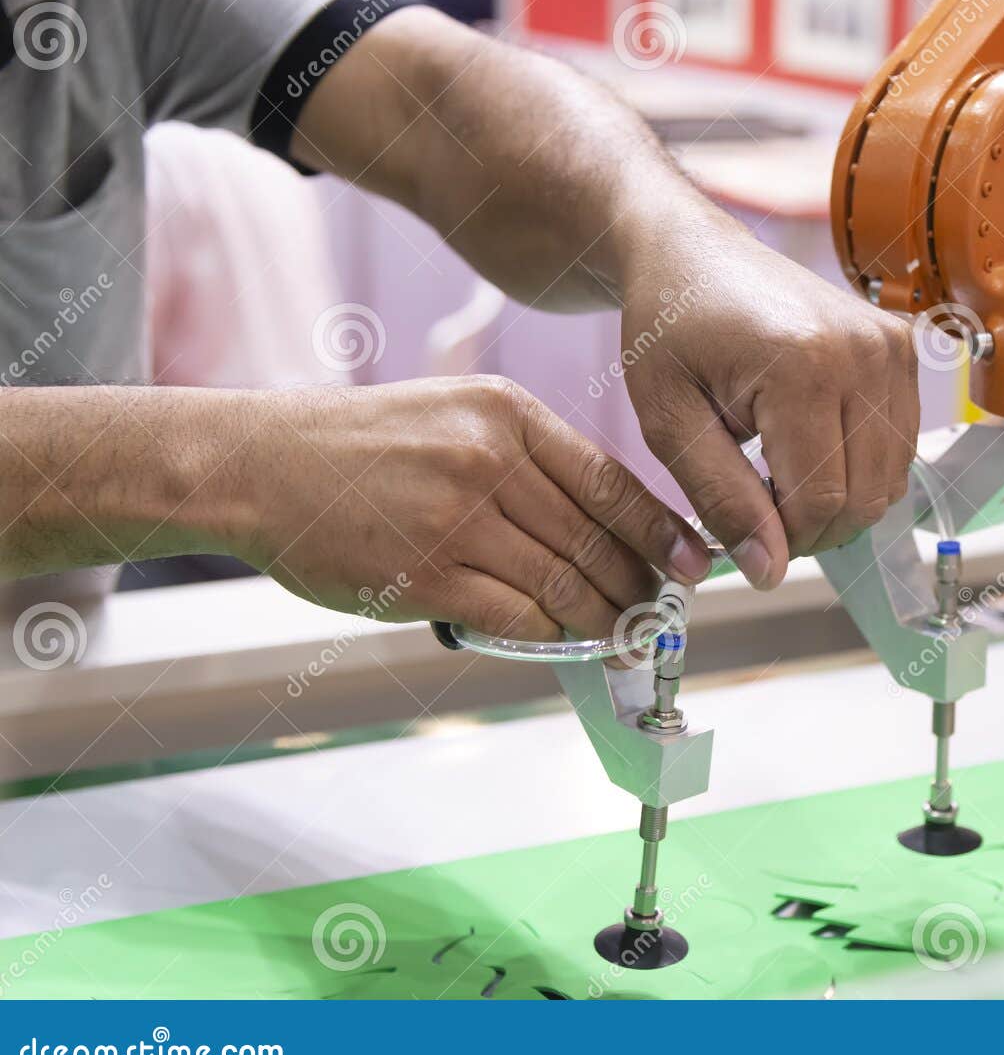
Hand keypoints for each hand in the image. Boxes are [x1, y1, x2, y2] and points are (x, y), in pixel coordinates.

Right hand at [226, 376, 710, 640]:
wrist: (261, 465)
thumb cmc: (362, 445)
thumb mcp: (456, 415)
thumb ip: (530, 457)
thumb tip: (607, 519)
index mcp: (507, 415)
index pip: (611, 481)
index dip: (661, 531)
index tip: (691, 562)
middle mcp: (489, 462)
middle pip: (596, 539)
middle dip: (640, 586)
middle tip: (660, 612)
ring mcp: (457, 521)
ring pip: (566, 585)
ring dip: (605, 620)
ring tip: (625, 636)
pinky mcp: (426, 578)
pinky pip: (517, 617)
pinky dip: (550, 635)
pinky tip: (563, 639)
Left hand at [621, 221, 919, 589]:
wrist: (692, 253)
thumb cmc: (670, 327)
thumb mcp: (668, 421)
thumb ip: (720, 499)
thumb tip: (768, 570)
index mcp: (804, 365)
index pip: (821, 501)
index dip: (783, 542)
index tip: (741, 536)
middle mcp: (864, 353)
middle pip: (865, 497)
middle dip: (812, 528)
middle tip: (756, 512)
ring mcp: (893, 348)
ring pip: (890, 480)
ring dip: (839, 501)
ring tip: (775, 478)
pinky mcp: (903, 349)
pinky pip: (899, 446)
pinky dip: (858, 469)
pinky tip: (806, 452)